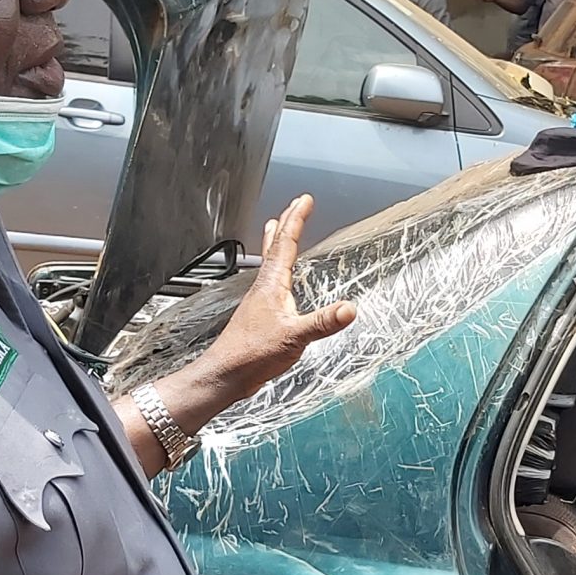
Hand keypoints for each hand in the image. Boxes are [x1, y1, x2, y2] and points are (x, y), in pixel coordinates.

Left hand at [201, 195, 356, 401]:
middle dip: (286, 224)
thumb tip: (349, 309)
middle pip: (275, 247)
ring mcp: (260, 302)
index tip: (304, 200)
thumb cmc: (251, 354)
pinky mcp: (259, 317)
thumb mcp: (294, 337)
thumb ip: (322, 323)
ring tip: (278, 230)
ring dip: (277, 243)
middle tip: (294, 205)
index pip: (286, 244)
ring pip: (270, 263)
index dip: (296, 220)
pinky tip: (280, 282)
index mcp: (272, 285)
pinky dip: (277, 270)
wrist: (226, 374)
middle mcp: (264, 288)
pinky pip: (271, 283)